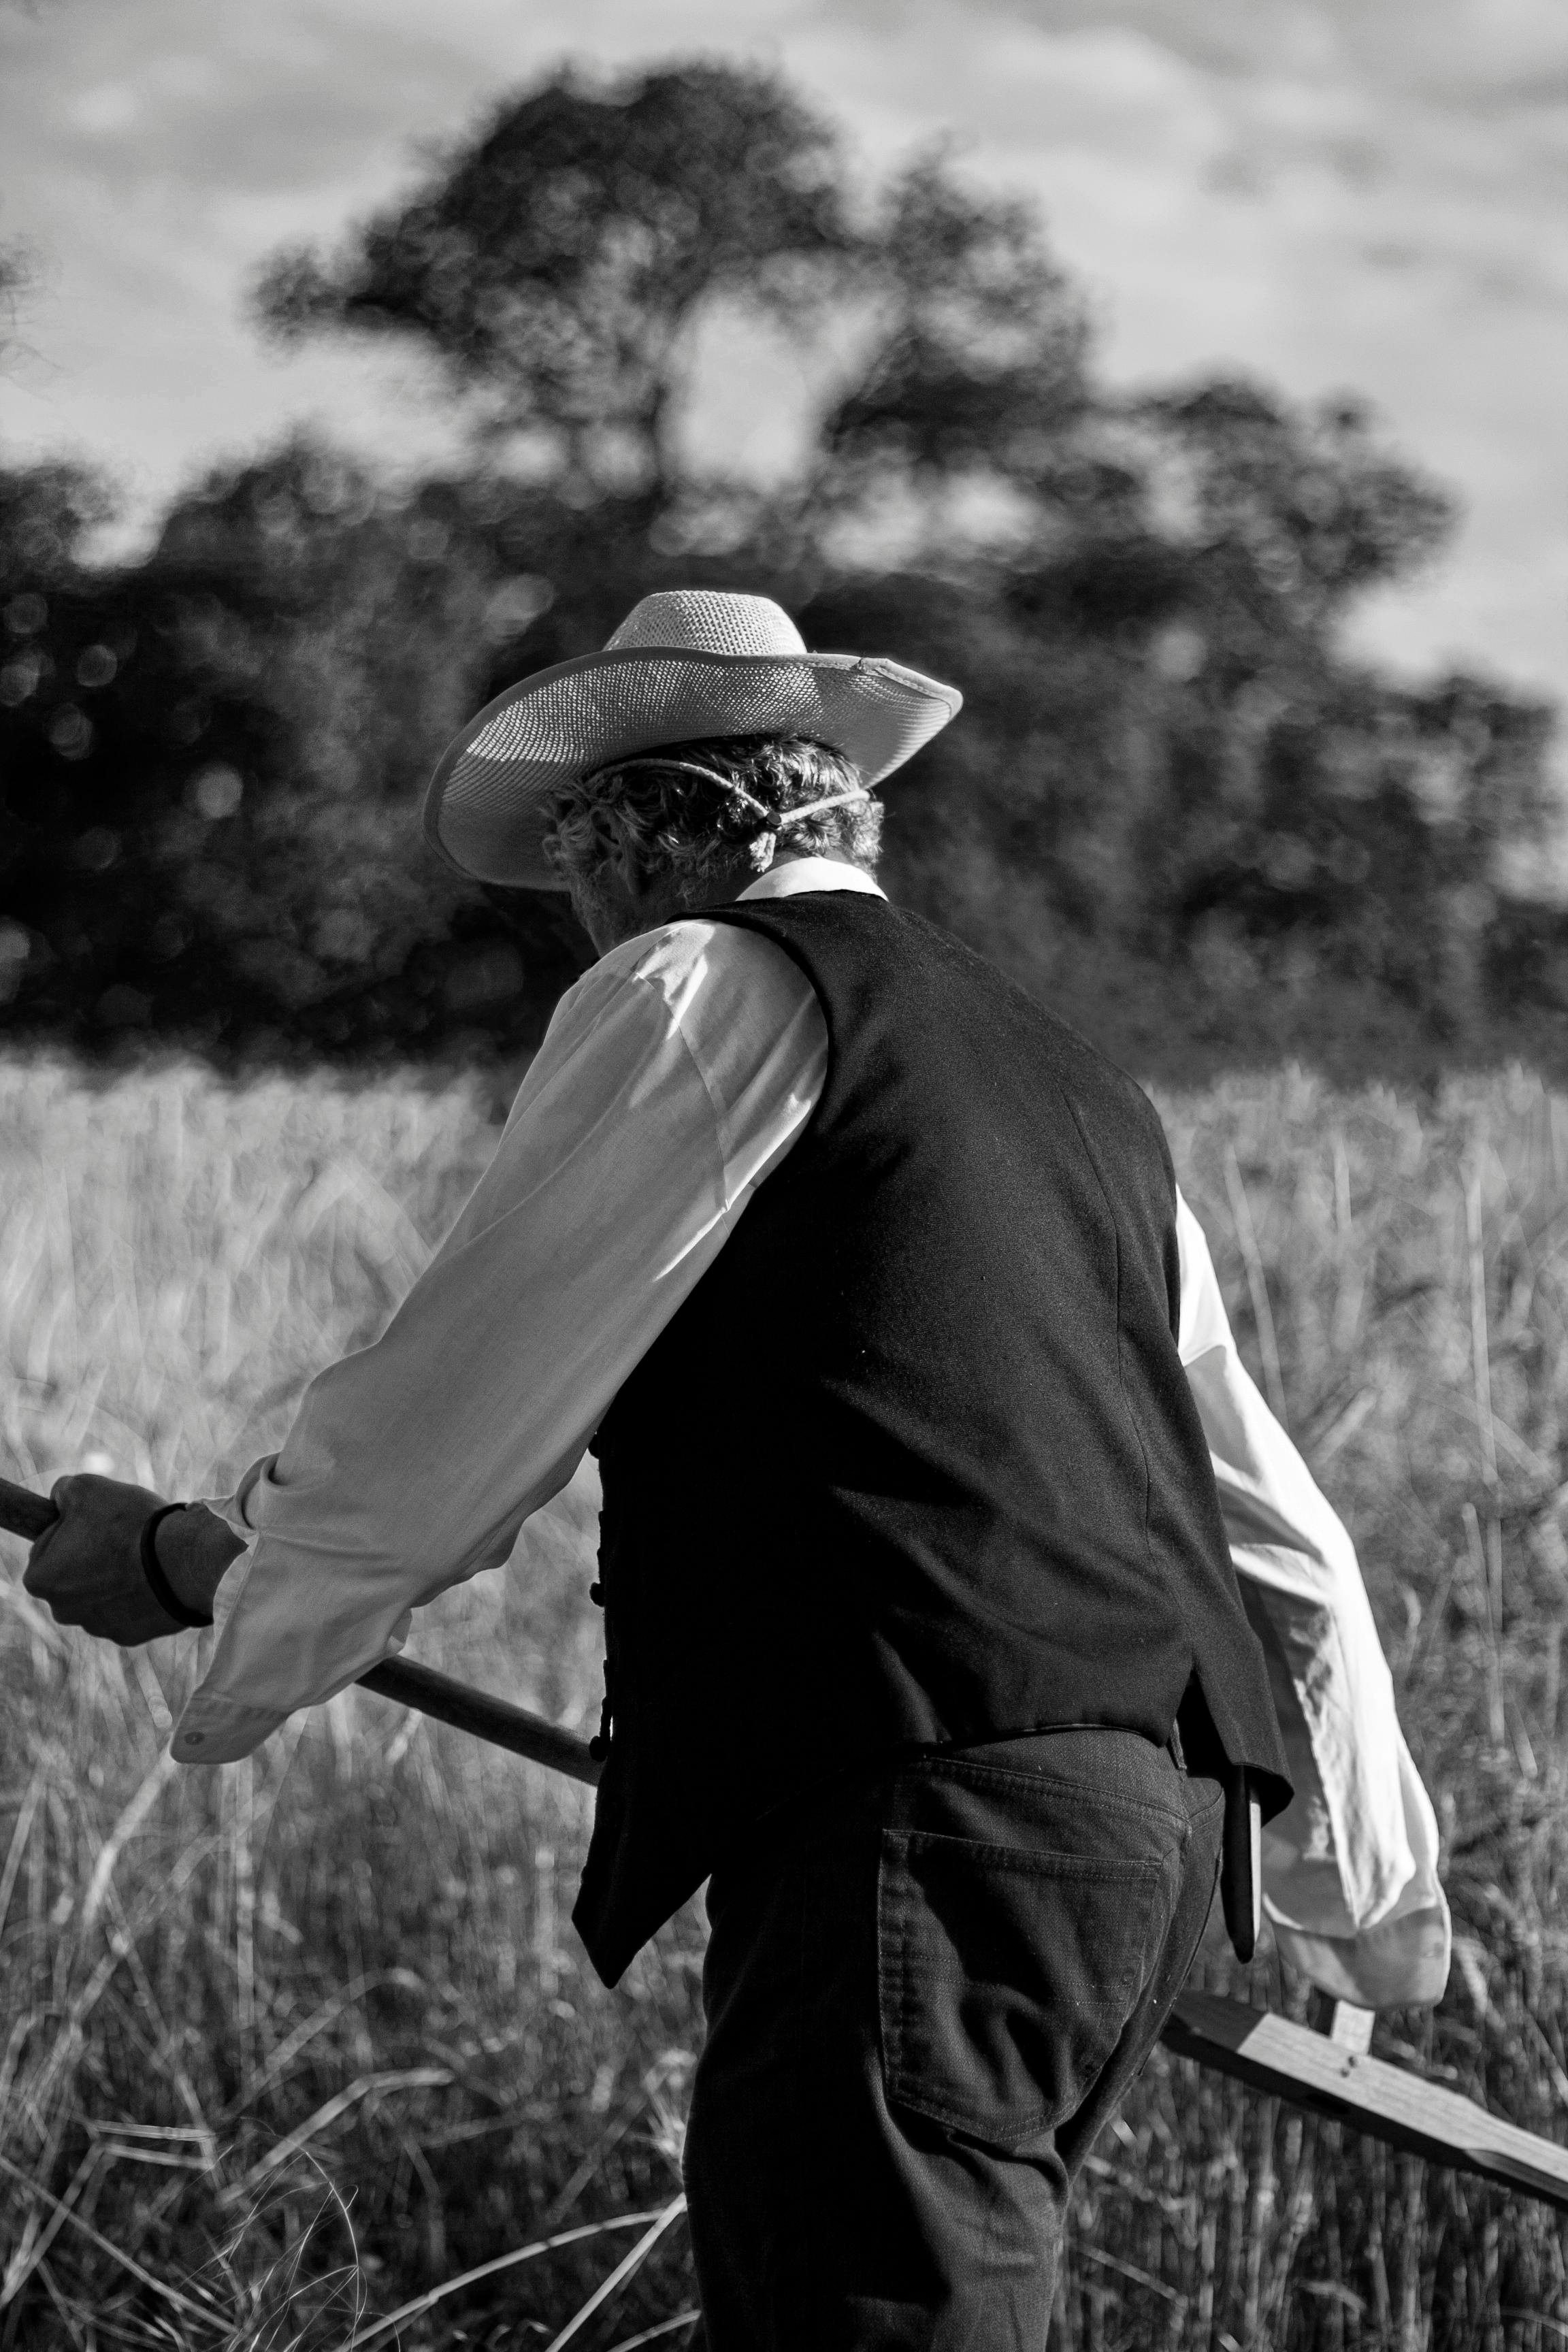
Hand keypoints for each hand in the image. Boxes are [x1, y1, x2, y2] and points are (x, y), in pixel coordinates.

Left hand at [24, 1473, 187, 1645]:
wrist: (185, 1560)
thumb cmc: (129, 1523)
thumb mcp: (86, 1488)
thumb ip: (62, 1492)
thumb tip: (60, 1497)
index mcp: (41, 1580)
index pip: (44, 1549)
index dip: (69, 1530)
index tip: (95, 1521)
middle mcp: (63, 1611)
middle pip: (71, 1577)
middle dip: (89, 1558)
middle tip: (119, 1536)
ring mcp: (98, 1627)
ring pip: (100, 1595)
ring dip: (115, 1577)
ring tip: (143, 1555)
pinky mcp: (131, 1636)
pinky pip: (129, 1610)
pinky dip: (139, 1594)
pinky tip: (156, 1576)